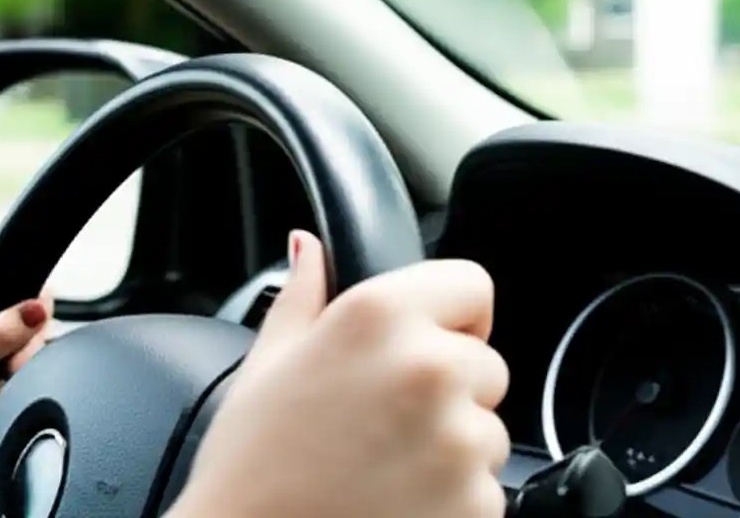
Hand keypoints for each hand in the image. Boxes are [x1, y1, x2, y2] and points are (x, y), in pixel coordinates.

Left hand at [0, 274, 53, 501]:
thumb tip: (38, 307)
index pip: (0, 282)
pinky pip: (0, 387)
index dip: (25, 301)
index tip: (29, 333)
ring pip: (9, 357)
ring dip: (12, 376)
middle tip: (8, 372)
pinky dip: (3, 397)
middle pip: (13, 323)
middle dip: (22, 347)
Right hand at [170, 231, 510, 517]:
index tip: (426, 341)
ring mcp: (458, 440)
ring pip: (488, 429)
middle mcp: (427, 368)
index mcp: (378, 317)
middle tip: (386, 420)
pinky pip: (485, 488)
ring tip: (384, 466)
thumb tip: (310, 248)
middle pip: (485, 363)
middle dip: (451, 388)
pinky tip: (396, 500)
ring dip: (453, 446)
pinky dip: (454, 498)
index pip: (473, 286)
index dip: (452, 317)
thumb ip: (303, 295)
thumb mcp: (268, 364)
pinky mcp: (476, 502)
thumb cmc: (251, 467)